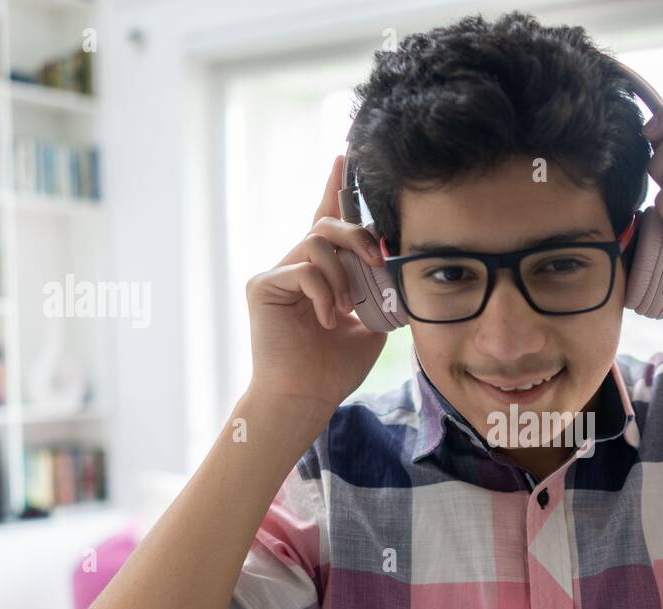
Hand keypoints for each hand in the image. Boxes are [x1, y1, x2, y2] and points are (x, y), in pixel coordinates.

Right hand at [244, 154, 386, 427]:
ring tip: (346, 307)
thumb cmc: (334, 367)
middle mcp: (296, 265)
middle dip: (358, 235)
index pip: (328, 220)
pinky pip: (302, 268)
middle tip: (376, 259)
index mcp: (320, 271)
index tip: (346, 157)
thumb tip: (400, 269)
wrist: (306, 397)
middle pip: (327, 223)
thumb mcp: (372, 325)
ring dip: (342, 273)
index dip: (335, 188)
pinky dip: (323, 293)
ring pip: (316, 241)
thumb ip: (381, 292)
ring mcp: (277, 273)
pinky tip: (327, 320)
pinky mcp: (262, 285)